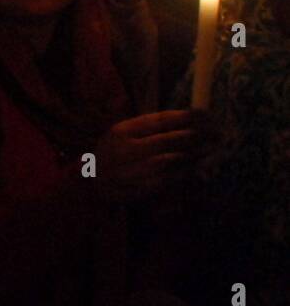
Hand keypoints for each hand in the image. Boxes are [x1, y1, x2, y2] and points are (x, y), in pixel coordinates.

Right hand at [92, 110, 215, 200]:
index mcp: (121, 131)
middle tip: (215, 134)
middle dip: (193, 137)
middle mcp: (122, 150)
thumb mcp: (126, 133)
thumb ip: (153, 127)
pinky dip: (183, 175)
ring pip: (166, 163)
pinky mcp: (133, 190)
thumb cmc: (115, 153)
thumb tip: (193, 118)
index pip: (157, 121)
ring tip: (211, 150)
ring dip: (192, 157)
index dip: (184, 117)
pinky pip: (163, 182)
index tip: (206, 114)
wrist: (90, 182)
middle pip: (164, 141)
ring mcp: (126, 172)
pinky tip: (198, 169)